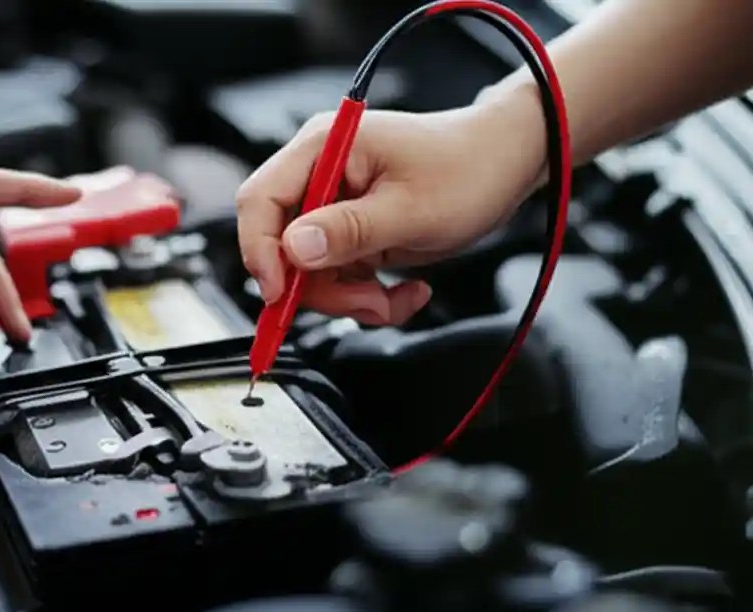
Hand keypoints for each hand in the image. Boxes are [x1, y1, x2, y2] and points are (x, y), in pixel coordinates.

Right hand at [236, 88, 545, 324]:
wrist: (509, 164)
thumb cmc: (470, 168)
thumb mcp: (411, 210)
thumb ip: (349, 231)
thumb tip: (295, 249)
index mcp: (323, 148)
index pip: (260, 200)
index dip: (261, 250)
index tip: (280, 293)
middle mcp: (320, 173)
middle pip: (282, 244)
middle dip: (319, 286)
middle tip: (365, 303)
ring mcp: (334, 205)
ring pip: (309, 271)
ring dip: (349, 298)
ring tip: (393, 299)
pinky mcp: (350, 232)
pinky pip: (337, 277)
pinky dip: (366, 296)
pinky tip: (404, 291)